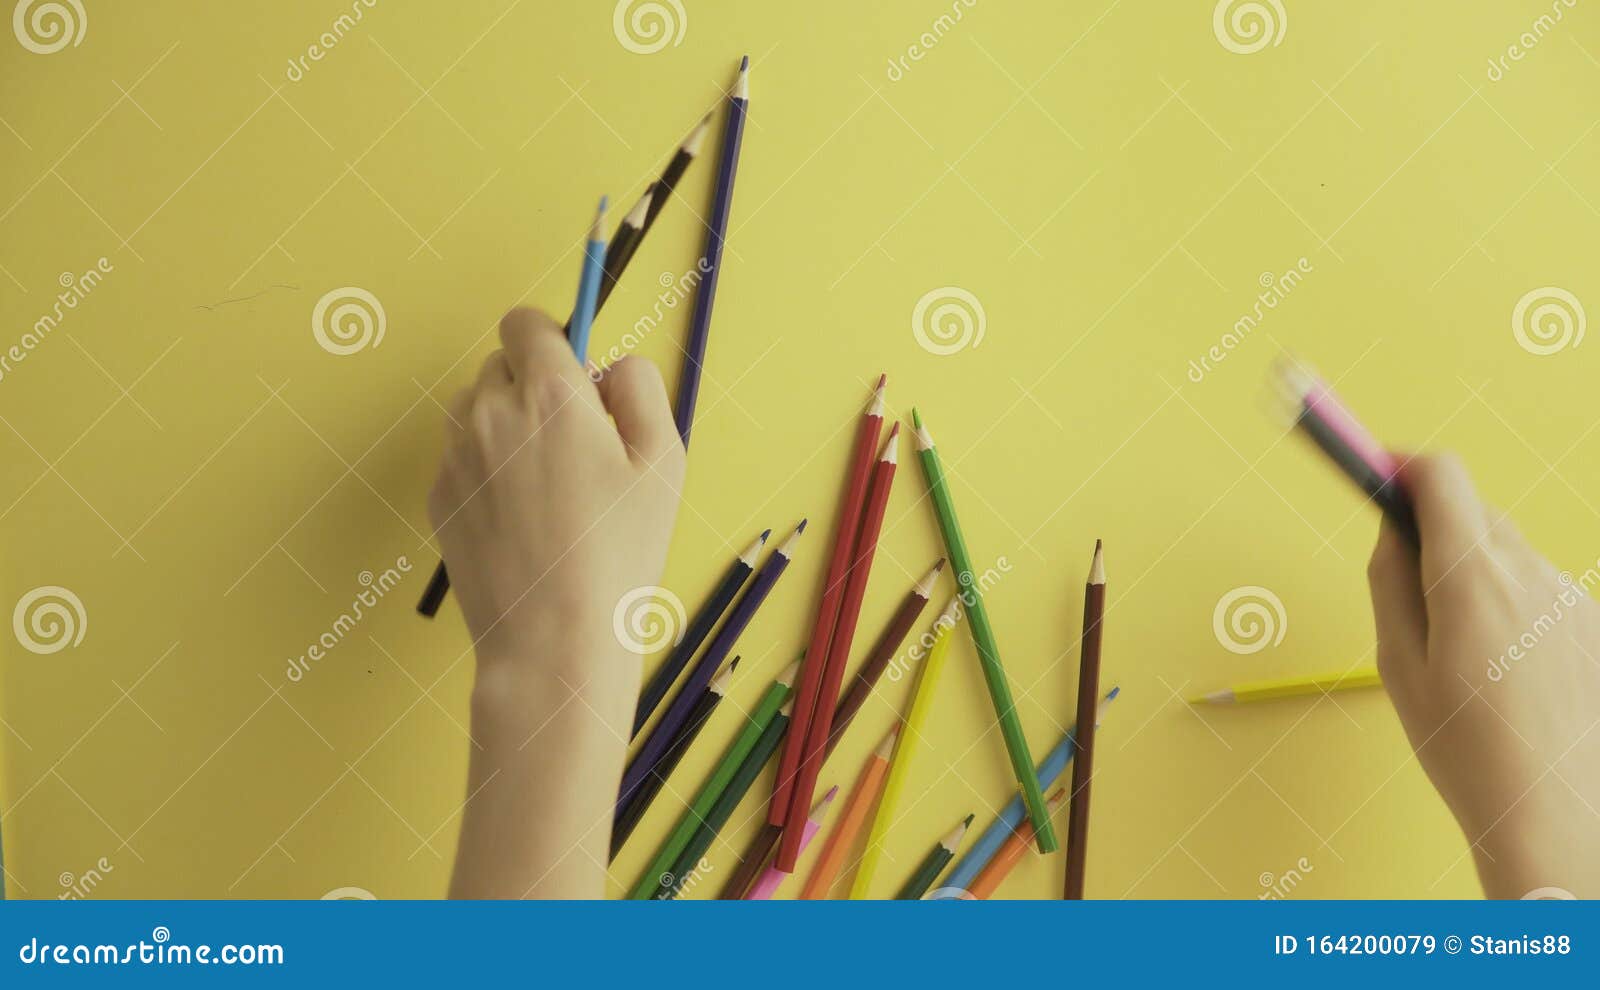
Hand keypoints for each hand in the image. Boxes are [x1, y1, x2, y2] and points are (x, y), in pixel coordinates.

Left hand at [429, 308, 684, 684]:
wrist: (552, 639)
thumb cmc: (617, 553)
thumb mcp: (664, 461)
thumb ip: (640, 388)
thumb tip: (612, 365)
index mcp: (549, 393)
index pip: (526, 321)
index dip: (553, 341)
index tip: (574, 376)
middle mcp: (490, 413)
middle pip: (499, 364)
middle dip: (533, 387)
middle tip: (576, 444)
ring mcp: (455, 456)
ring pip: (474, 409)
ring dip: (505, 425)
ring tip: (547, 484)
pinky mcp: (439, 497)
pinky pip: (461, 457)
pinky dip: (487, 471)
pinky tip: (524, 518)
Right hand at [1367, 454, 1599, 898]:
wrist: (1555, 811)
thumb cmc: (1466, 749)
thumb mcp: (1397, 664)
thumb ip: (1389, 581)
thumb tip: (1391, 528)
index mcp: (1470, 580)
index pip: (1440, 475)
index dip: (1402, 467)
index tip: (1378, 472)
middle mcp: (1529, 573)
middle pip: (1473, 510)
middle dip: (1437, 529)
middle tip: (1413, 586)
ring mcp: (1571, 596)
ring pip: (1508, 551)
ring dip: (1478, 572)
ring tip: (1468, 652)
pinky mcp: (1594, 621)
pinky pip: (1540, 587)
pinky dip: (1515, 605)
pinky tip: (1509, 668)